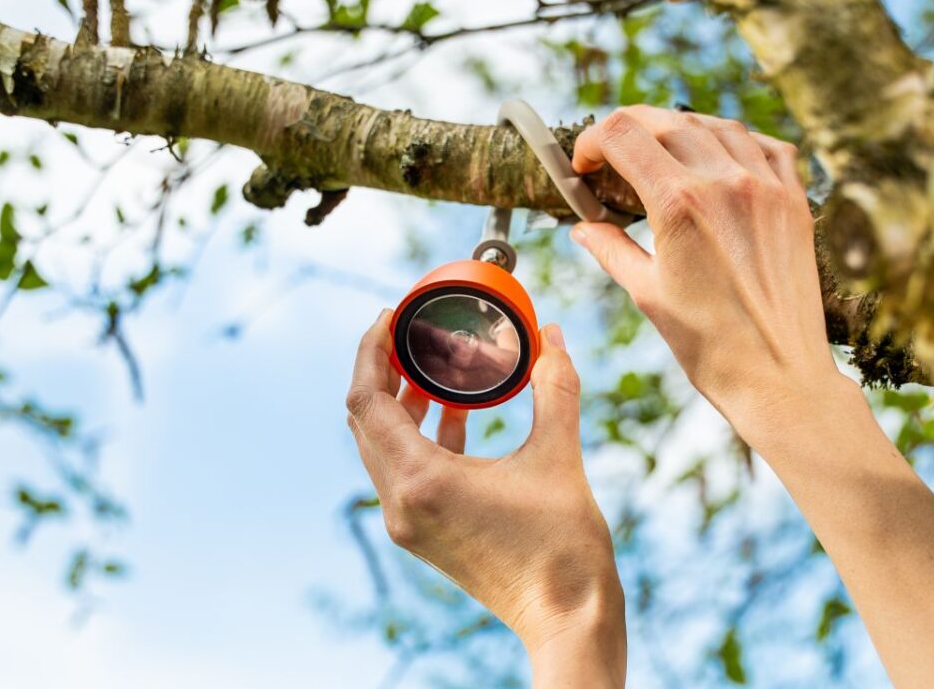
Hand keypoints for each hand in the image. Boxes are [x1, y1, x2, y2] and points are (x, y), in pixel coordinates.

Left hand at [346, 312, 625, 686]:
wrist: (567, 615)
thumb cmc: (563, 544)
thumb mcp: (558, 456)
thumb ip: (554, 387)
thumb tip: (554, 335)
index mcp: (421, 481)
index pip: (367, 402)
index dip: (372, 352)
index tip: (389, 317)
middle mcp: (401, 504)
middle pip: (365, 423)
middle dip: (382, 373)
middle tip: (407, 334)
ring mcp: (409, 523)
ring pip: (382, 448)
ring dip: (400, 405)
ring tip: (429, 367)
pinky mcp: (425, 533)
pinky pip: (404, 471)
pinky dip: (419, 436)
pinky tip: (453, 413)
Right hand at [570, 105, 841, 439]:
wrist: (779, 378)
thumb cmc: (710, 345)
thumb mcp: (647, 293)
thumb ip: (611, 249)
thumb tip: (582, 228)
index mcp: (680, 204)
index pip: (624, 134)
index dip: (593, 140)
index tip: (585, 164)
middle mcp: (726, 183)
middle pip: (666, 121)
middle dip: (629, 129)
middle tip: (613, 156)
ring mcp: (767, 187)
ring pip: (717, 125)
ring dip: (681, 130)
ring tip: (663, 155)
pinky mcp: (795, 202)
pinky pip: (769, 146)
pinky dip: (738, 142)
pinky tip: (722, 162)